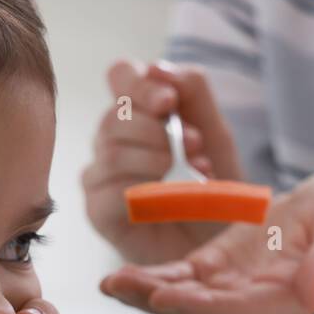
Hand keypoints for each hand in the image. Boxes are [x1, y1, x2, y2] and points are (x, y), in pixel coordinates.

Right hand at [82, 59, 242, 265]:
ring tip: (188, 176)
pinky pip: (109, 190)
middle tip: (191, 147)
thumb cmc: (213, 190)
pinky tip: (167, 201)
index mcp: (138, 113)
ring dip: (155, 160)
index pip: (120, 76)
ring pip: (111, 150)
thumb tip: (157, 69)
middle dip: (157, 130)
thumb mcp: (215, 135)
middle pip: (115, 115)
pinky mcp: (97, 211)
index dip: (140, 83)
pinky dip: (143, 192)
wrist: (216, 245)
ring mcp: (100, 175)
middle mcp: (111, 140)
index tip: (169, 103)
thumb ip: (193, 93)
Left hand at [99, 172, 313, 313]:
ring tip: (107, 283)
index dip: (201, 305)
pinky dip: (149, 279)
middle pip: (199, 312)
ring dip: (143, 294)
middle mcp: (251, 307)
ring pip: (181, 299)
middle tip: (117, 285)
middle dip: (157, 302)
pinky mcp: (214, 270)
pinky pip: (177, 278)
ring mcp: (229, 290)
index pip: (239, 310)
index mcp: (285, 302)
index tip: (166, 296)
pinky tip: (117, 278)